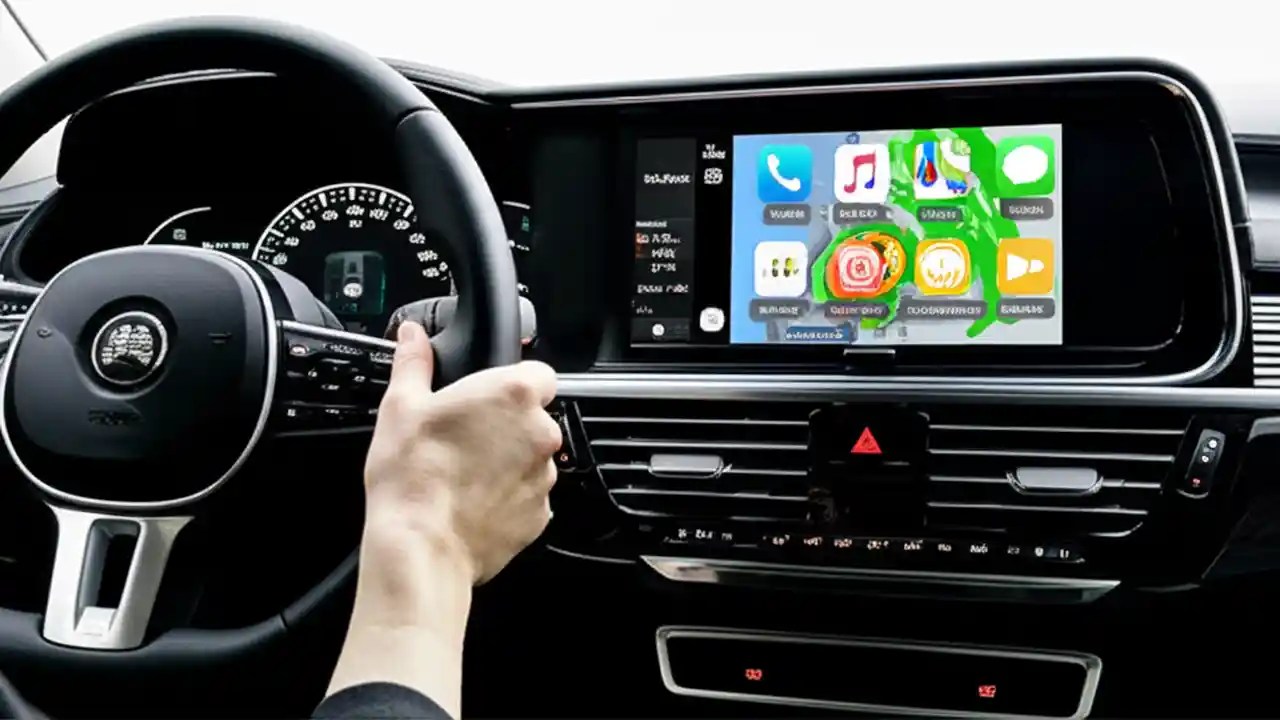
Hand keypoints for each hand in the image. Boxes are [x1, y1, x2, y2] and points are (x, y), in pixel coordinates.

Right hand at [326, 321, 559, 715]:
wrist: (421, 548)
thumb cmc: (411, 475)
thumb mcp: (401, 406)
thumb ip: (414, 363)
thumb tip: (412, 336)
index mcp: (514, 395)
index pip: (537, 373)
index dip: (510, 384)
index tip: (485, 398)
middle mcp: (541, 433)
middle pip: (533, 418)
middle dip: (504, 426)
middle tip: (461, 439)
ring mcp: (544, 477)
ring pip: (531, 459)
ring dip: (506, 462)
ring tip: (462, 474)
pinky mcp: (540, 516)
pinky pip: (527, 497)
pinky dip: (507, 497)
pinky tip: (471, 502)